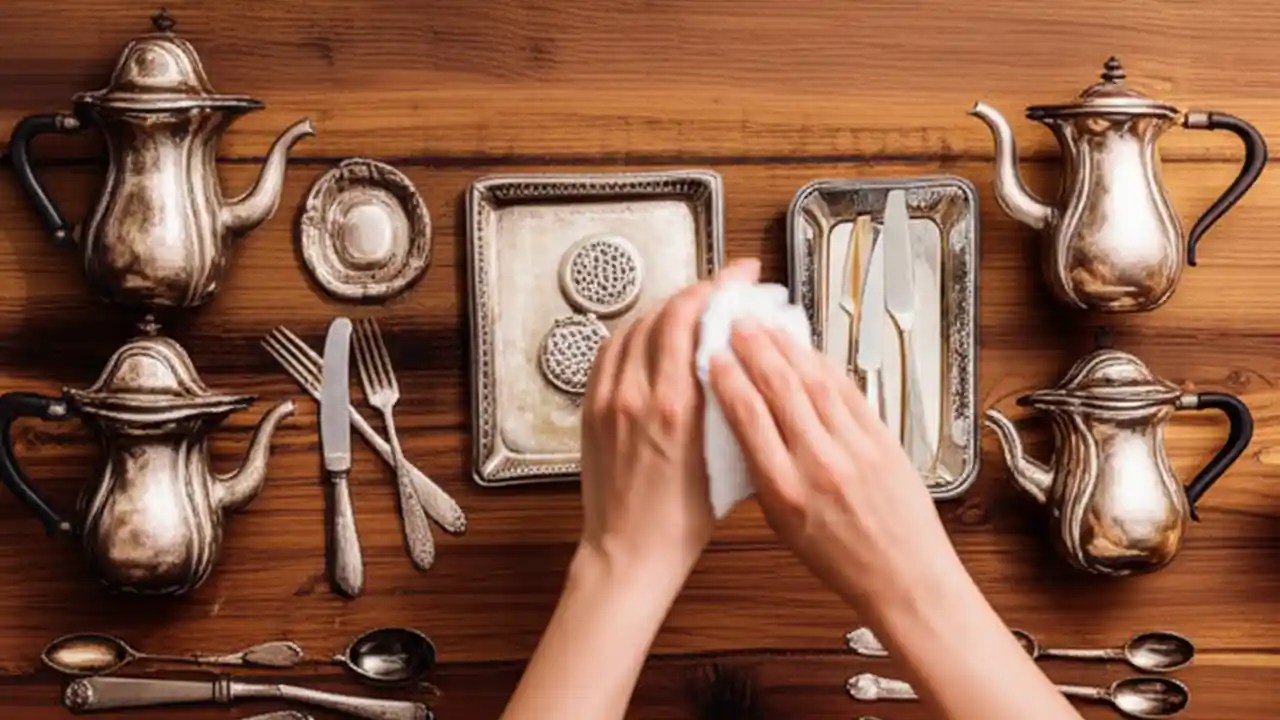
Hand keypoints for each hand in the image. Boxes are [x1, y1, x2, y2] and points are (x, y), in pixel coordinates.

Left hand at [577, 259, 761, 584]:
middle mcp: (637, 396)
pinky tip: (651, 335)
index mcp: (676, 407)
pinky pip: (610, 352)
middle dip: (698, 290)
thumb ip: (736, 407)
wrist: (630, 554)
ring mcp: (608, 400)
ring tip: (691, 307)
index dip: (718, 286)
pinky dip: (634, 333)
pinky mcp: (591, 409)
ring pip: (635, 327)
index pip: (692, 318)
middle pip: (664, 313)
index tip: (739, 275)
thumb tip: (748, 363)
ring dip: (665, 309)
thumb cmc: (680, 523)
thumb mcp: (728, 463)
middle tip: (723, 286)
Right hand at [707, 319, 958, 611]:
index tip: (713, 358)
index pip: (749, 418)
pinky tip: (810, 352)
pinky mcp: (883, 439)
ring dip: (787, 348)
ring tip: (768, 328)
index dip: (728, 379)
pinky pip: (849, 391)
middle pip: (780, 389)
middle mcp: (820, 464)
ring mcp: (855, 448)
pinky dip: (825, 366)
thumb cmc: (844, 561)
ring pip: (814, 382)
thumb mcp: (783, 527)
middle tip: (737, 324)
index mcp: (786, 491)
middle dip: (755, 350)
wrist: (904, 577)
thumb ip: (764, 475)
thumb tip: (747, 431)